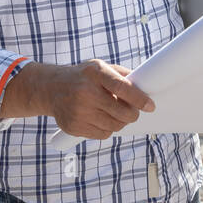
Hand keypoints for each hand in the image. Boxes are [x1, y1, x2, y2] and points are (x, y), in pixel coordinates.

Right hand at [37, 59, 155, 139]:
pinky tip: (100, 118)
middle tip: (133, 112)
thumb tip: (146, 87)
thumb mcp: (101, 68)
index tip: (150, 106)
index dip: (139, 99)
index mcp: (94, 73)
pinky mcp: (73, 127)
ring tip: (114, 113)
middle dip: (132, 114)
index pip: (121, 87)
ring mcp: (77, 111)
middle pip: (121, 112)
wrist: (52, 88)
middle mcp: (85, 92)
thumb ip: (123, 76)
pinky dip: (107, 129)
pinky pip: (103, 135)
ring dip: (120, 122)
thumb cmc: (84, 77)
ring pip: (114, 126)